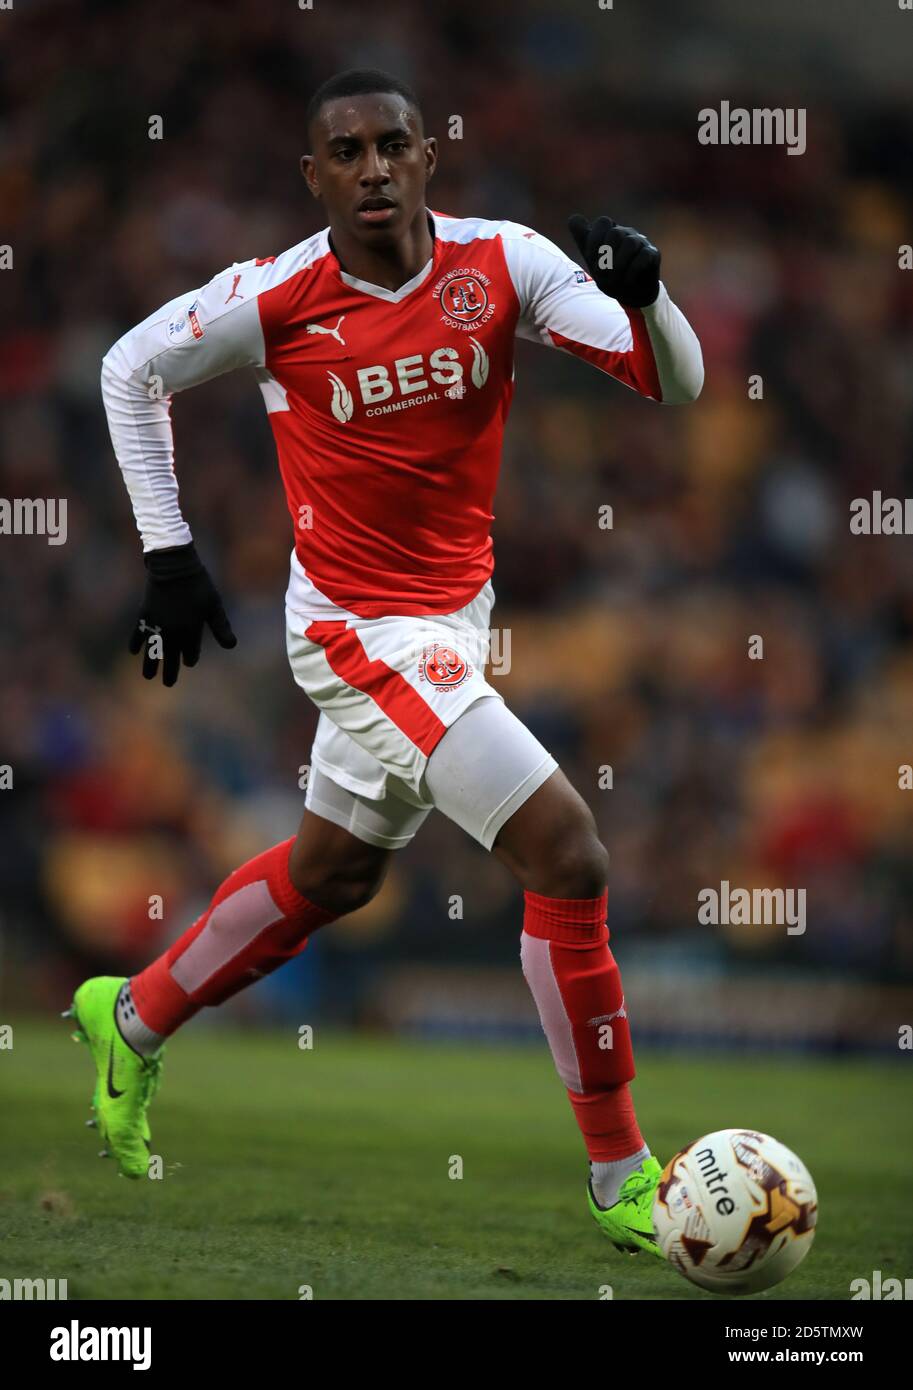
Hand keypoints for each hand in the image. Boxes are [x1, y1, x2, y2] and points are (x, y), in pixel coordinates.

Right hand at [129, 542, 236, 686]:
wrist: (174, 567)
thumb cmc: (198, 585)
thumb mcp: (214, 606)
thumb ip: (221, 627)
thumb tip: (232, 646)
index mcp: (190, 631)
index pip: (190, 654)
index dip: (190, 659)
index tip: (190, 661)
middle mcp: (172, 633)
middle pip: (170, 658)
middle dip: (170, 672)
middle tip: (169, 683)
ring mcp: (156, 625)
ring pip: (152, 651)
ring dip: (150, 665)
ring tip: (148, 676)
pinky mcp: (145, 616)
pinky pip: (137, 634)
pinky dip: (135, 642)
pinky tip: (133, 652)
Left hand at [568, 214, 660, 307]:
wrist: (631, 294)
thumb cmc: (610, 274)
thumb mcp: (592, 259)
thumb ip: (583, 238)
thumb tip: (573, 218)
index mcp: (611, 231)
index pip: (603, 222)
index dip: (594, 241)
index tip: (591, 259)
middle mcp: (626, 233)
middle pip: (616, 233)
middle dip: (606, 256)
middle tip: (603, 273)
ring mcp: (641, 242)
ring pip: (630, 243)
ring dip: (619, 265)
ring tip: (615, 280)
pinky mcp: (653, 254)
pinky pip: (644, 256)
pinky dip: (632, 271)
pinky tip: (627, 280)